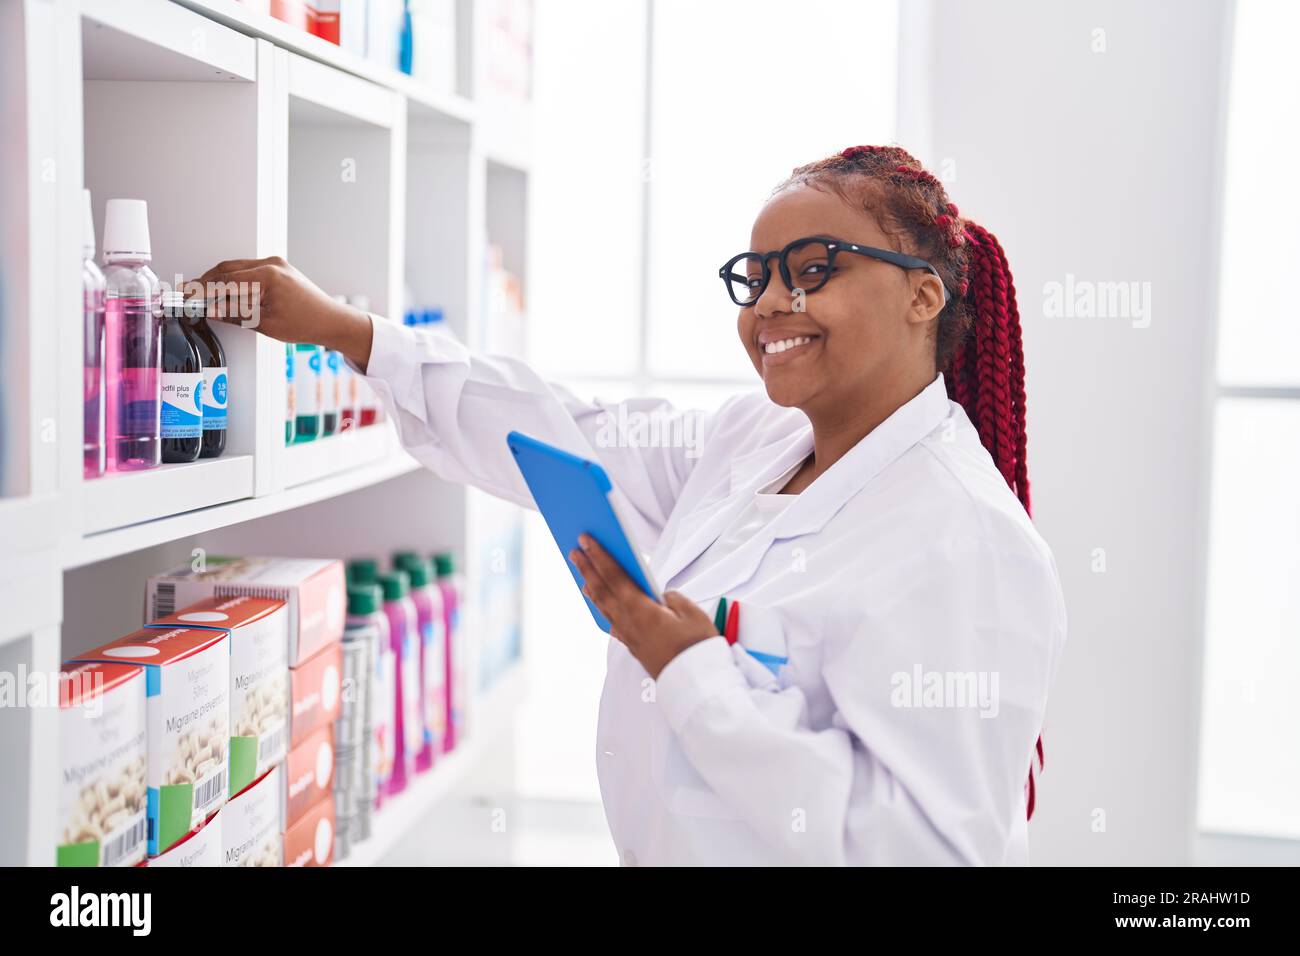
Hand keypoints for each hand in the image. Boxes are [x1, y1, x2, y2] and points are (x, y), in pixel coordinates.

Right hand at [190, 256, 374, 370]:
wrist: (331, 321)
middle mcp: (272, 264)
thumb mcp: (265, 323)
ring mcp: (276, 264)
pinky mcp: (278, 269)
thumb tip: (211, 310)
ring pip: (237, 268)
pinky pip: (248, 270)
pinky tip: (225, 292)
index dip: (204, 290)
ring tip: (204, 295)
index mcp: (269, 276)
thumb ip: (235, 314)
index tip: (189, 298)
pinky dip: (234, 280)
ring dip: (219, 280)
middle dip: (207, 282)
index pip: (226, 281)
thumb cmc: (307, 324)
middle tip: (190, 294)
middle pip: (228, 269)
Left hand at [569, 534, 718, 678]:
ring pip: (603, 606)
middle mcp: (628, 622)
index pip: (614, 575)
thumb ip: (673, 598)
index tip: (586, 540)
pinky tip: (600, 602)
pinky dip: (601, 606)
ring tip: (582, 572)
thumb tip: (660, 595)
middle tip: (574, 550)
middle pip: (602, 589)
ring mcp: (628, 635)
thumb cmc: (696, 648)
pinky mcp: (632, 644)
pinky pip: (610, 620)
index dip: (599, 556)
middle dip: (587, 567)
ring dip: (591, 586)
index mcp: (640, 609)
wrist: (694, 683)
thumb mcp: (693, 615)